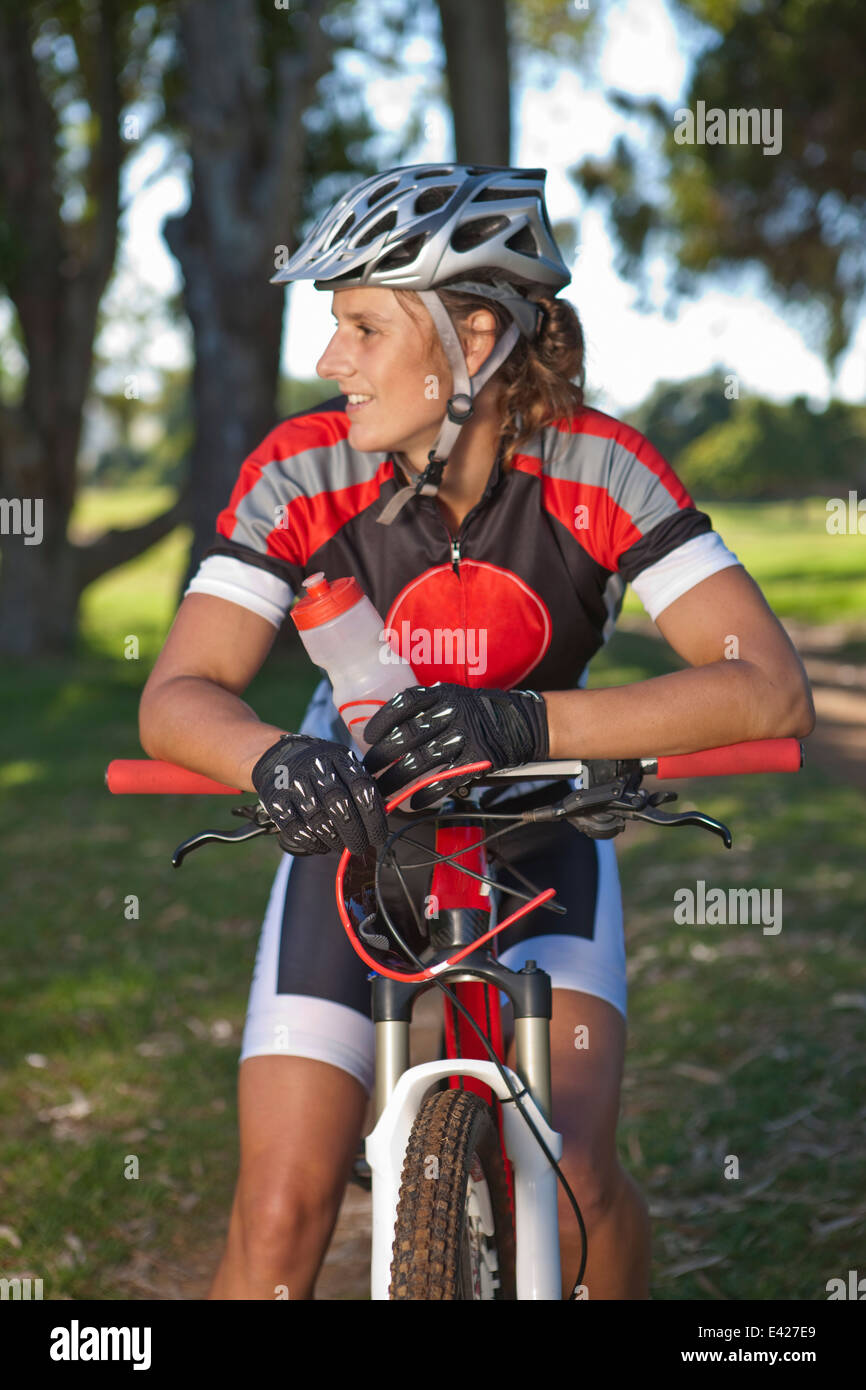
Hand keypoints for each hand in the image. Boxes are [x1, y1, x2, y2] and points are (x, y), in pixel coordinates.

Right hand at [251, 734, 387, 855]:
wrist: (279, 758)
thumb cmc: (322, 769)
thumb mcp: (344, 767)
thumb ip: (362, 789)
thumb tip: (383, 818)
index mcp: (339, 757)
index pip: (362, 788)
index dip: (373, 817)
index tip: (378, 837)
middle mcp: (315, 767)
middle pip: (339, 805)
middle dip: (353, 833)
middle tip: (360, 847)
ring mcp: (293, 783)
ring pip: (317, 818)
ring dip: (333, 839)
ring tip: (341, 847)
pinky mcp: (275, 799)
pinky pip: (294, 827)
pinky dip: (311, 842)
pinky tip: (322, 846)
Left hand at [362, 683, 548, 810]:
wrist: (524, 723)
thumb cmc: (484, 713)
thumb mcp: (456, 698)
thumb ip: (429, 708)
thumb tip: (393, 728)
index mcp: (443, 695)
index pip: (404, 703)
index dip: (382, 719)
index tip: (367, 736)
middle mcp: (451, 713)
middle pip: (406, 736)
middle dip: (381, 756)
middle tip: (368, 771)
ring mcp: (464, 736)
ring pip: (420, 761)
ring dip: (397, 779)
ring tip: (383, 791)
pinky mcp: (476, 759)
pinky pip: (445, 779)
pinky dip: (426, 793)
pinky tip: (414, 802)